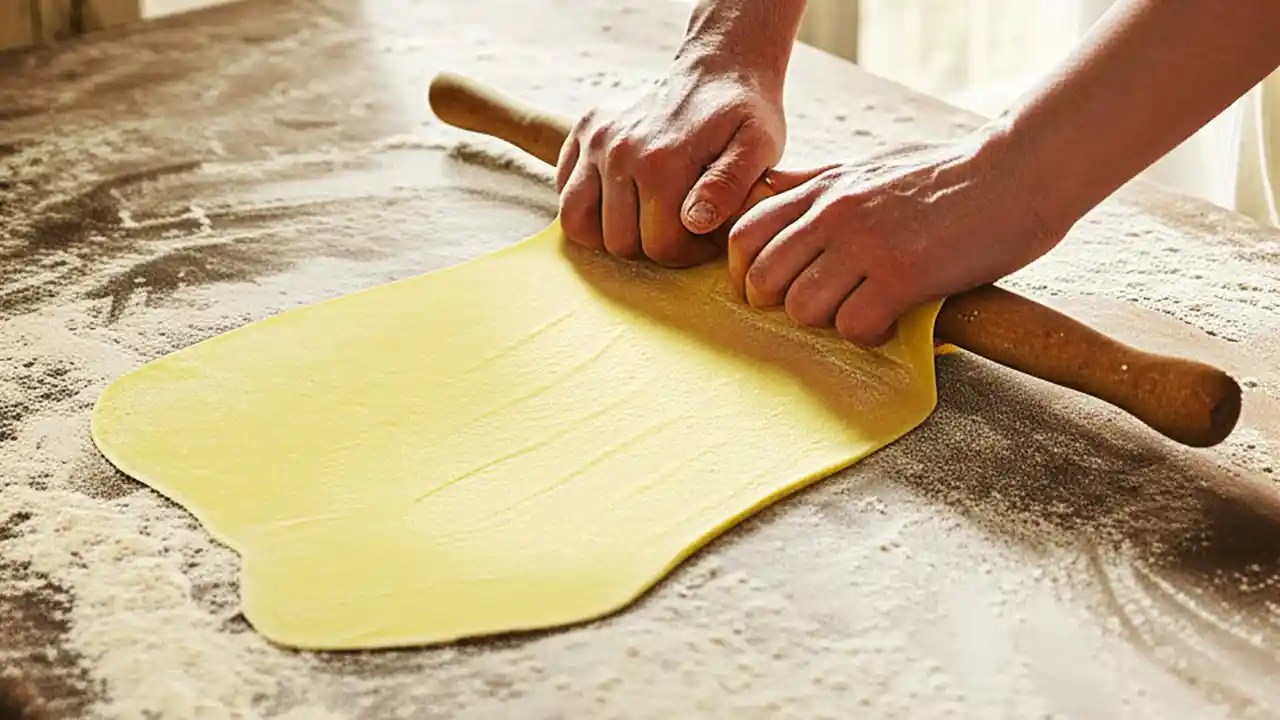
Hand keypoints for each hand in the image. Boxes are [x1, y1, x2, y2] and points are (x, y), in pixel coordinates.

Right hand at [557, 58, 785, 267]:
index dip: (687, 253)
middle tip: (680, 227)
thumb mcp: (758, 147)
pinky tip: (621, 199)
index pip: (660, 245)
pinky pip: (565, 191)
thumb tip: (695, 221)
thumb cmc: (743, 115)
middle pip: (619, 241)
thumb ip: (730, 186)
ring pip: (578, 222)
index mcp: (663, 161)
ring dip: (611, 232)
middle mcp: (619, 151)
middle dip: (652, 244)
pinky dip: (586, 206)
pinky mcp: (582, 133)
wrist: (718, 68)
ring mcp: (595, 141)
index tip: (706, 237)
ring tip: (643, 219)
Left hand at [727, 132, 1066, 345]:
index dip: (744, 271)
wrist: (1018, 170)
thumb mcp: (868, 164)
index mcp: (824, 189)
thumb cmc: (947, 170)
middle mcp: (835, 214)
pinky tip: (890, 320)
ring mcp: (867, 245)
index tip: (768, 288)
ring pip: (803, 308)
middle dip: (781, 304)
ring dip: (827, 322)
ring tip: (859, 310)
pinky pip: (854, 326)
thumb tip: (769, 187)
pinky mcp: (905, 275)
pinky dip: (868, 334)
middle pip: (764, 278)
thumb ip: (815, 181)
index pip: (744, 233)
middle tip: (817, 307)